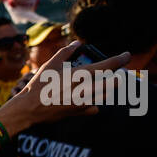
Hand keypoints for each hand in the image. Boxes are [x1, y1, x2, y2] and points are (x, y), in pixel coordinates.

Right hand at [0, 41, 130, 133]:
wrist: (29, 109)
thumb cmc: (38, 86)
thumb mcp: (50, 66)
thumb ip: (65, 53)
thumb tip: (77, 44)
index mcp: (79, 75)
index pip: (107, 66)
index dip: (121, 59)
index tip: (127, 55)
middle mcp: (84, 89)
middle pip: (113, 82)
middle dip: (118, 76)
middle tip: (119, 72)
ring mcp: (83, 102)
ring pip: (106, 95)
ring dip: (108, 89)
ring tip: (104, 84)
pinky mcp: (79, 112)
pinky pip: (94, 108)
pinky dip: (94, 103)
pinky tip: (89, 100)